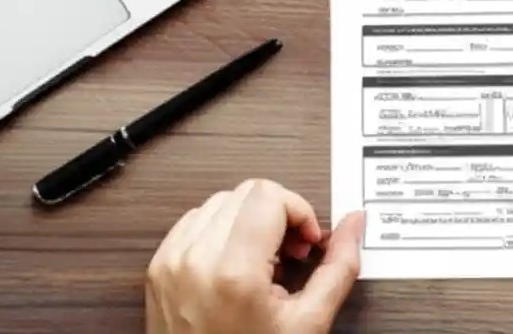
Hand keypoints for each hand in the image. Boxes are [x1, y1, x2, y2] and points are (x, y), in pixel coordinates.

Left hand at [147, 179, 364, 333]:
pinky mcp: (158, 268)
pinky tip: (236, 262)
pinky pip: (194, 222)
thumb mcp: (308, 324)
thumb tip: (353, 224)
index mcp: (233, 272)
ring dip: (249, 221)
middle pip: (246, 193)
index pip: (269, 196)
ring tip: (264, 261)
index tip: (308, 240)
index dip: (300, 210)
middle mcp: (195, 259)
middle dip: (278, 215)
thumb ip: (338, 268)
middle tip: (292, 252)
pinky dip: (221, 231)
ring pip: (220, 202)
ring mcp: (171, 262)